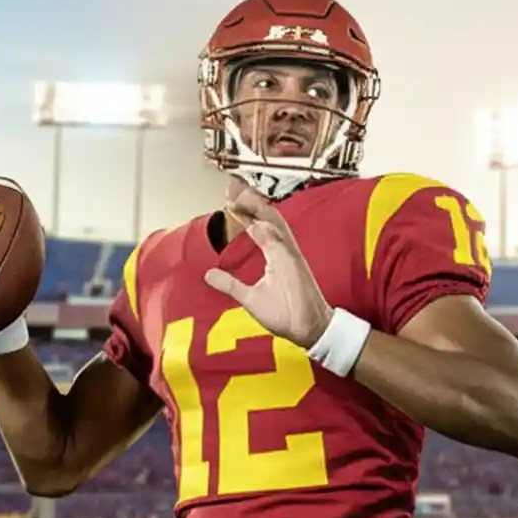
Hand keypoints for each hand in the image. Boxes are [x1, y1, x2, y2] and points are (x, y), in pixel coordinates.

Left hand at [204, 187, 333, 348]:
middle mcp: (285, 251)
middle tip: (232, 186)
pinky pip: (283, 246)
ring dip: (259, 209)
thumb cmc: (286, 314)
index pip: (259, 225)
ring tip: (241, 195)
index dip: (244, 211)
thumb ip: (230, 284)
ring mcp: (291, 257)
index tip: (229, 197)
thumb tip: (208, 274)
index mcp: (277, 254)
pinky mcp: (296, 268)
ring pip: (276, 225)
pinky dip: (270, 234)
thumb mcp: (250, 298)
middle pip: (268, 218)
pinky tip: (256, 223)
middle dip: (251, 201)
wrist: (309, 331)